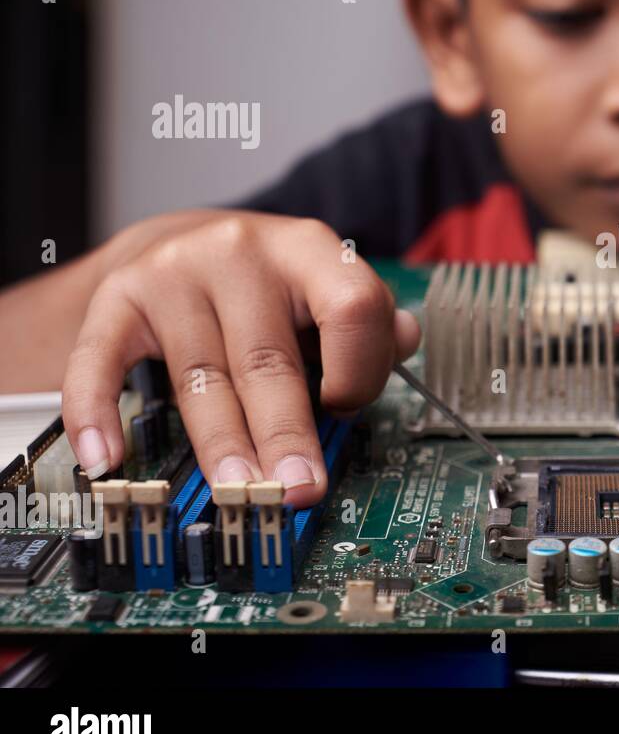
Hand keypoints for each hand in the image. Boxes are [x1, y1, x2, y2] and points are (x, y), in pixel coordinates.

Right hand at [62, 211, 420, 505]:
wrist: (180, 240)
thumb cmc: (270, 283)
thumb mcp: (327, 286)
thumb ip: (369, 321)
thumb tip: (406, 341)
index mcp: (309, 250)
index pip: (352, 308)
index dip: (358, 368)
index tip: (347, 409)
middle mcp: (241, 254)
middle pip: (269, 360)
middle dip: (286, 435)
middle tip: (297, 490)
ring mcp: (175, 275)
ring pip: (202, 378)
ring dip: (220, 446)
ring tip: (237, 493)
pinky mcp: (118, 299)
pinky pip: (100, 362)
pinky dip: (98, 414)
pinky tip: (105, 458)